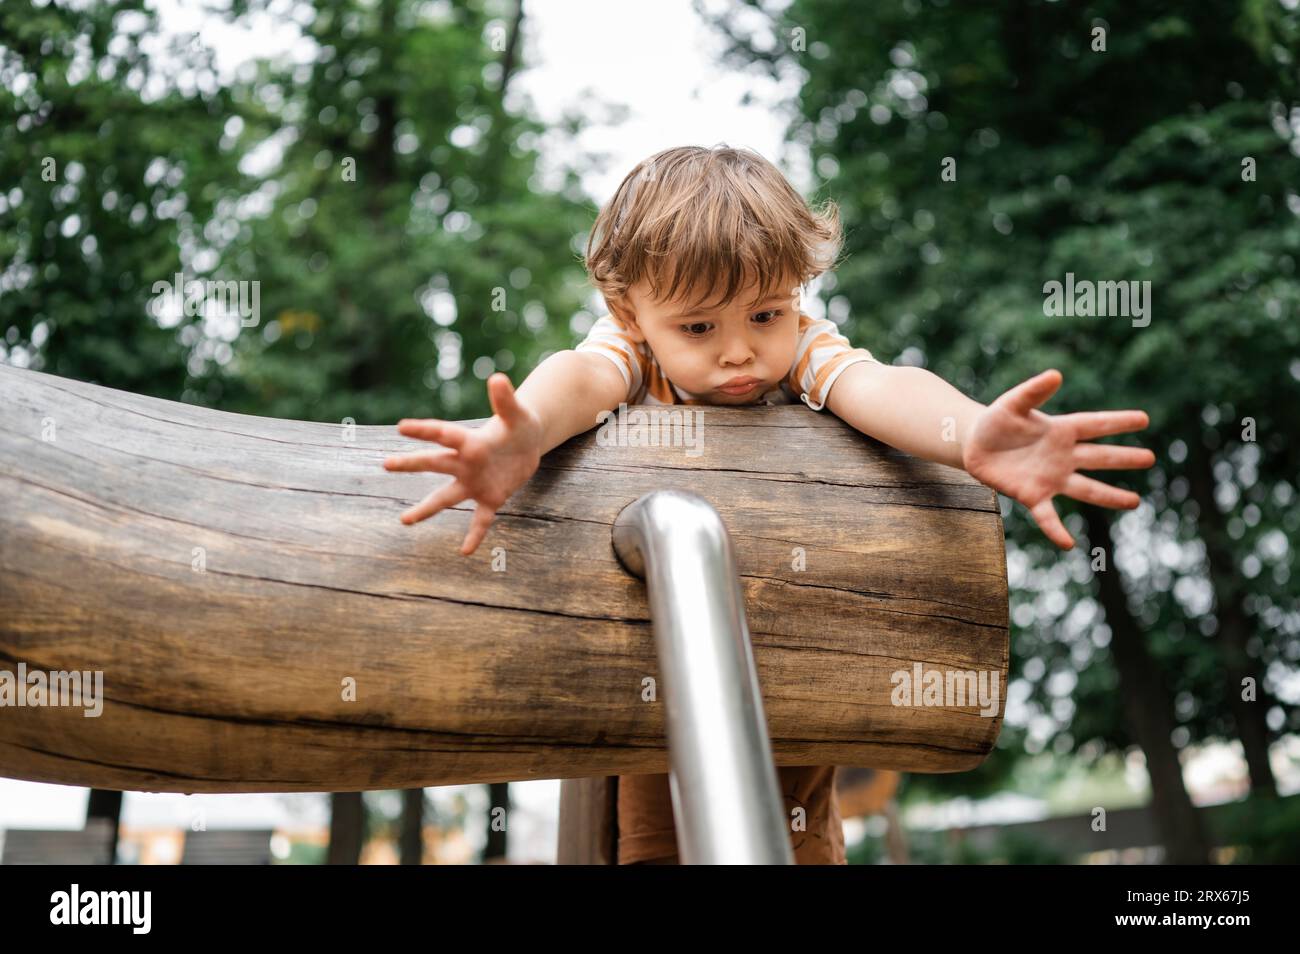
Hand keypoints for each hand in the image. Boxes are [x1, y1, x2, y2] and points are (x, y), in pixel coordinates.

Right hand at [383, 373, 543, 554]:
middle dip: (412, 464)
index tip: (401, 426)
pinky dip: (474, 535)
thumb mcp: (517, 413)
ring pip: (446, 497)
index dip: (424, 430)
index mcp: (471, 441)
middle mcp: (466, 463)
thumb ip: (505, 400)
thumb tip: (497, 378)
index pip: (444, 434)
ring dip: (426, 509)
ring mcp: (475, 483)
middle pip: (435, 464)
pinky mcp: (491, 499)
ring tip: (404, 521)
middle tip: (385, 464)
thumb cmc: (520, 424)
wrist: (529, 444)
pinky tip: (465, 551)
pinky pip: (480, 520)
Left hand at [961, 369, 1153, 549]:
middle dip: (1123, 458)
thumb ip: (1033, 392)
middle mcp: (1062, 456)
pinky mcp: (1033, 495)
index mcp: (1060, 430)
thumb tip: (1056, 375)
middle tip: (1150, 458)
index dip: (1117, 421)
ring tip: (1135, 502)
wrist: (975, 445)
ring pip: (1086, 489)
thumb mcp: (1012, 403)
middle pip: (1098, 457)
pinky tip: (1068, 544)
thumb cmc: (996, 421)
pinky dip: (1057, 530)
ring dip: (1109, 496)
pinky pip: (1048, 516)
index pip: (1094, 425)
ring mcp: (1051, 477)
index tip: (1144, 418)